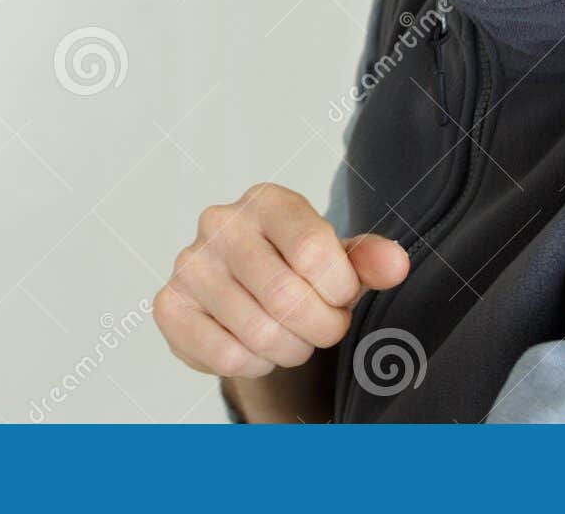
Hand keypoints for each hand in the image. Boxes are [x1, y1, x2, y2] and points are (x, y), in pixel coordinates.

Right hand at [153, 182, 408, 378]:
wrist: (247, 290)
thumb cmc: (299, 268)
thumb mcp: (340, 258)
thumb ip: (370, 259)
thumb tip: (395, 264)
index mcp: (267, 200)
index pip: (316, 252)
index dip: (340, 291)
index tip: (340, 296)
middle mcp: (220, 222)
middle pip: (287, 299)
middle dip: (320, 328)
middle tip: (322, 327)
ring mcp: (190, 263)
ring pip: (258, 333)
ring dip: (289, 349)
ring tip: (292, 336)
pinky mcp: (169, 304)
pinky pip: (225, 355)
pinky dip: (254, 364)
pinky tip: (257, 347)